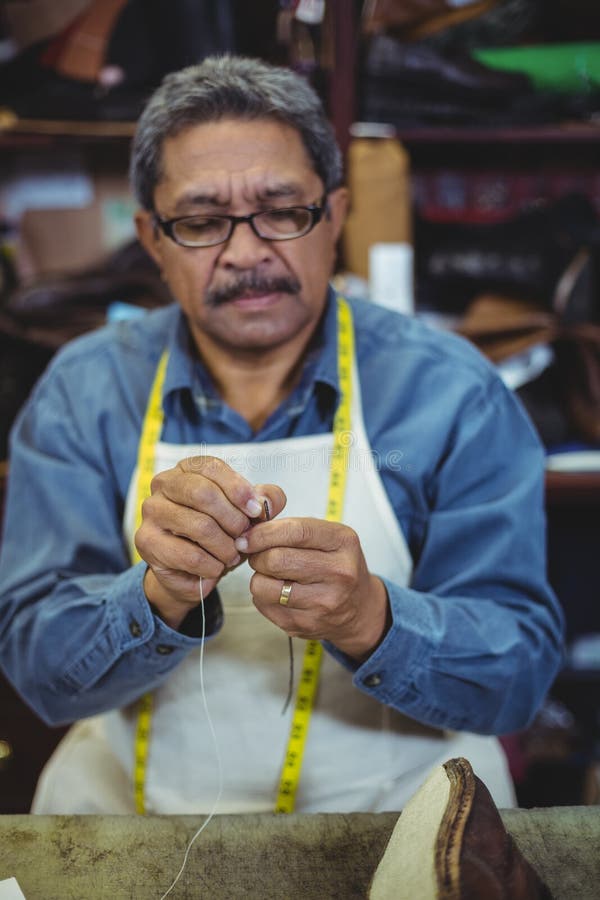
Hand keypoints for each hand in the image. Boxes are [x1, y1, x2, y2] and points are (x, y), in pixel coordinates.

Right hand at [134, 455, 285, 628]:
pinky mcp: (146, 541)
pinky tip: (216, 568)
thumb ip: (265, 500)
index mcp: (187, 468)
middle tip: (244, 537)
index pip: (212, 467)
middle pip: (202, 493)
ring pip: (199, 526)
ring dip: (225, 546)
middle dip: (232, 519)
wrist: (192, 572)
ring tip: (233, 556)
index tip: (256, 511)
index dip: (238, 489)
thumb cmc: (221, 534)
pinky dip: (211, 565)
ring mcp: (152, 511)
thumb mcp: (247, 514)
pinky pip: (189, 555)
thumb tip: (266, 499)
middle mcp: (163, 483)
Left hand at [236, 517, 390, 660]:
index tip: (247, 536)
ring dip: (259, 577)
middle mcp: (338, 573)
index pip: (295, 531)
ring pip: (264, 586)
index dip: (263, 533)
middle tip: (260, 555)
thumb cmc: (337, 565)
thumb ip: (293, 528)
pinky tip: (280, 593)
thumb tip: (250, 530)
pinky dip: (263, 596)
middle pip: (276, 560)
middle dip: (258, 555)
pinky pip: (264, 605)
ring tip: (272, 575)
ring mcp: (323, 603)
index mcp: (343, 542)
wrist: (360, 608)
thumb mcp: (328, 536)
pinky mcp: (306, 624)